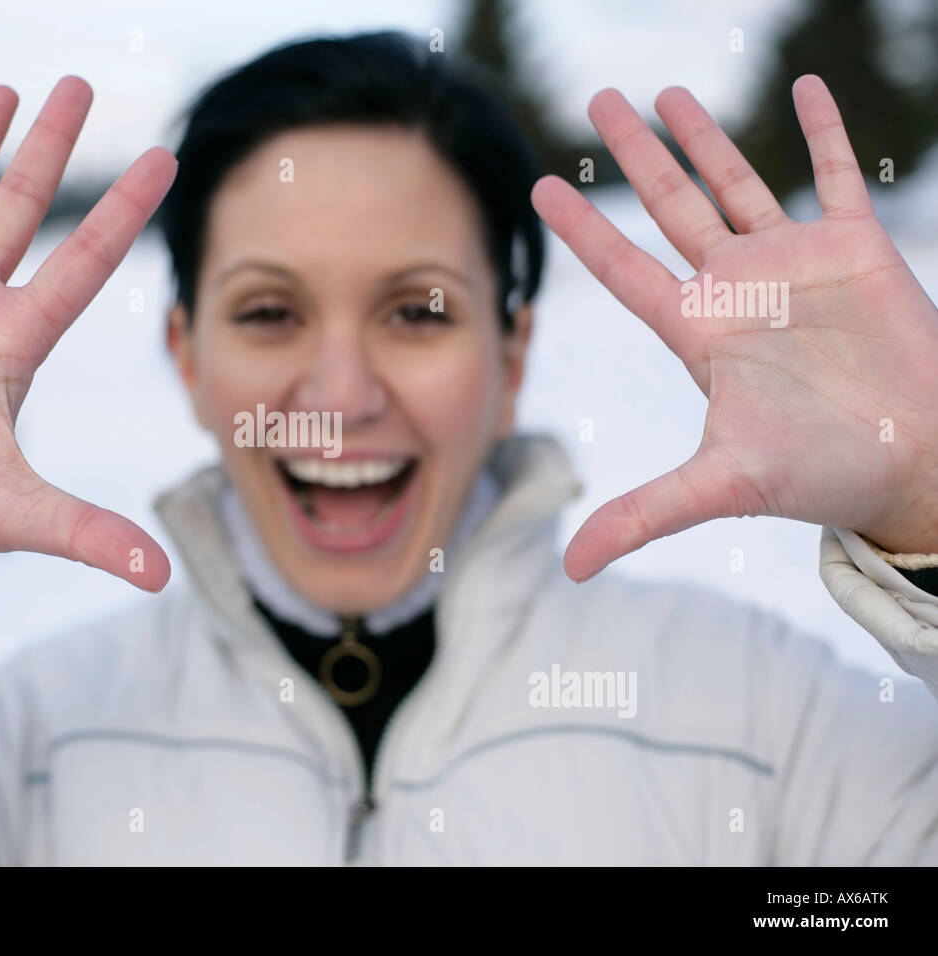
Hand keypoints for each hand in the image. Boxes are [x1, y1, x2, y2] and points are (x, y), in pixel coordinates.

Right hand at [0, 78, 175, 589]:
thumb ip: (86, 533)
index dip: (125, 209)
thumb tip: (162, 579)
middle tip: (77, 83)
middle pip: (23, 208)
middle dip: (50, 146)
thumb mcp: (13, 513)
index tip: (165, 157)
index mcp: (16, 341)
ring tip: (6, 91)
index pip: (85, 260)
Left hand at [531, 75, 937, 581]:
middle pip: (669, 205)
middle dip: (633, 153)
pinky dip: (823, 130)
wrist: (911, 462)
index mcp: (697, 331)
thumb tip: (568, 571)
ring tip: (666, 91)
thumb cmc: (818, 475)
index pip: (622, 267)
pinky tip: (804, 87)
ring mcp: (793, 264)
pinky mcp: (857, 249)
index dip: (582, 228)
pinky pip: (836, 173)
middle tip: (595, 99)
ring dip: (705, 134)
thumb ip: (644, 515)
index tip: (541, 185)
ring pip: (736, 182)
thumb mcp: (721, 487)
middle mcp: (736, 290)